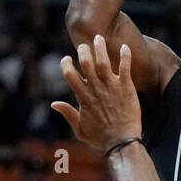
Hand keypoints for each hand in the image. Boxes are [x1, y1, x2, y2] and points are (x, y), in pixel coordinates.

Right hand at [52, 36, 141, 151]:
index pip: (69, 74)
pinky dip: (125, 55)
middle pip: (85, 62)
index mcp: (83, 97)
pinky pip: (125, 67)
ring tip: (99, 38)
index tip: (67, 59)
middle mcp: (96, 89)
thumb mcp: (79, 129)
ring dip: (100, 47)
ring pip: (103, 61)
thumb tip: (53, 104)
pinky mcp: (126, 87)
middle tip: (85, 45)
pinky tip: (125, 46)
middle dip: (83, 50)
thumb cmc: (100, 138)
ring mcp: (111, 87)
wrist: (122, 142)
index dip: (66, 63)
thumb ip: (67, 114)